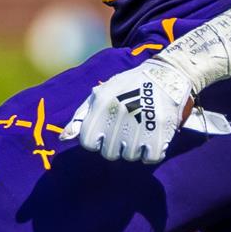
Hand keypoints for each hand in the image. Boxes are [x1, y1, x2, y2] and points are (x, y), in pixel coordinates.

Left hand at [60, 54, 229, 163]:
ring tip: (140, 132)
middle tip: (126, 132)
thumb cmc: (129, 86)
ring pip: (130, 156)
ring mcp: (141, 123)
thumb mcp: (102, 93)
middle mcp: (120, 113)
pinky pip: (150, 157)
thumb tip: (64, 138)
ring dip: (135, 148)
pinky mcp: (161, 130)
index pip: (88, 142)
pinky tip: (151, 139)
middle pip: (110, 153)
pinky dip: (151, 153)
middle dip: (116, 146)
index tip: (105, 135)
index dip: (96, 141)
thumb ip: (82, 115)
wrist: (166, 74)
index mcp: (102, 104)